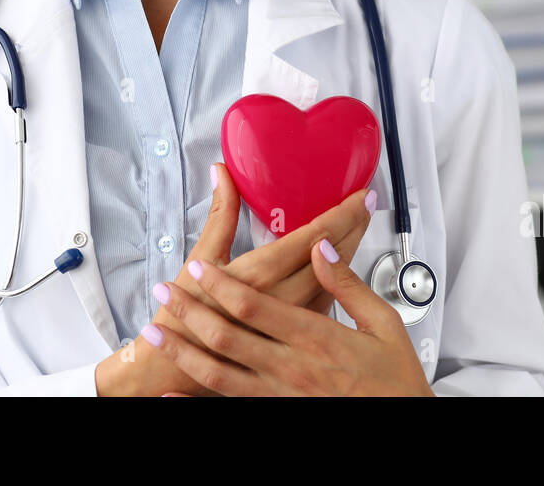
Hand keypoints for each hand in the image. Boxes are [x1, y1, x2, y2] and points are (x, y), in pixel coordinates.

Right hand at [95, 163, 373, 395]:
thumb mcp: (201, 258)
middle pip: (334, 257)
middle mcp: (284, 298)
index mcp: (262, 274)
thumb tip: (222, 174)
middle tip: (366, 206)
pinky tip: (337, 268)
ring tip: (357, 229)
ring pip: (335, 281)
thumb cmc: (185, 316)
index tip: (360, 196)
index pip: (317, 235)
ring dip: (348, 253)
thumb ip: (220, 213)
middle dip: (354, 228)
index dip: (344, 213)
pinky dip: (335, 280)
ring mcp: (292, 321)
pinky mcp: (293, 338)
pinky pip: (325, 303)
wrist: (177, 369)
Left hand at [142, 237, 434, 395]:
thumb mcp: (385, 324)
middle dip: (189, 311)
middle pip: (226, 336)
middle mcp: (292, 368)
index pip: (255, 305)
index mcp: (316, 338)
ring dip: (182, 351)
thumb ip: (348, 285)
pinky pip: (229, 406)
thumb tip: (325, 248)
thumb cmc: (395, 381)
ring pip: (218, 374)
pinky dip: (196, 402)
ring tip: (154, 331)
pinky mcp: (277, 412)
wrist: (404, 426)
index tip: (198, 266)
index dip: (220, 284)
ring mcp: (280, 395)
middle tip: (163, 290)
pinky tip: (170, 395)